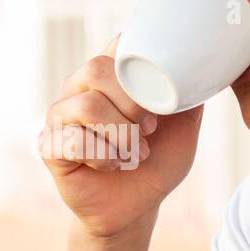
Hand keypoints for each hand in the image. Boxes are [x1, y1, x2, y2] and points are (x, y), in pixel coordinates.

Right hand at [38, 33, 203, 238]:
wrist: (138, 206)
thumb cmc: (157, 160)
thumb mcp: (184, 125)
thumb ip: (189, 92)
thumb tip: (200, 63)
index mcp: (109, 74)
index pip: (117, 45)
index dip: (140, 69)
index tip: (159, 103)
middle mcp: (79, 87)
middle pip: (96, 69)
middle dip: (132, 105)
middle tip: (148, 130)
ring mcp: (60, 115)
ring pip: (87, 106)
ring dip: (121, 136)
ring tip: (134, 153)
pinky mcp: (49, 145)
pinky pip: (74, 141)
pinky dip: (103, 158)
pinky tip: (112, 166)